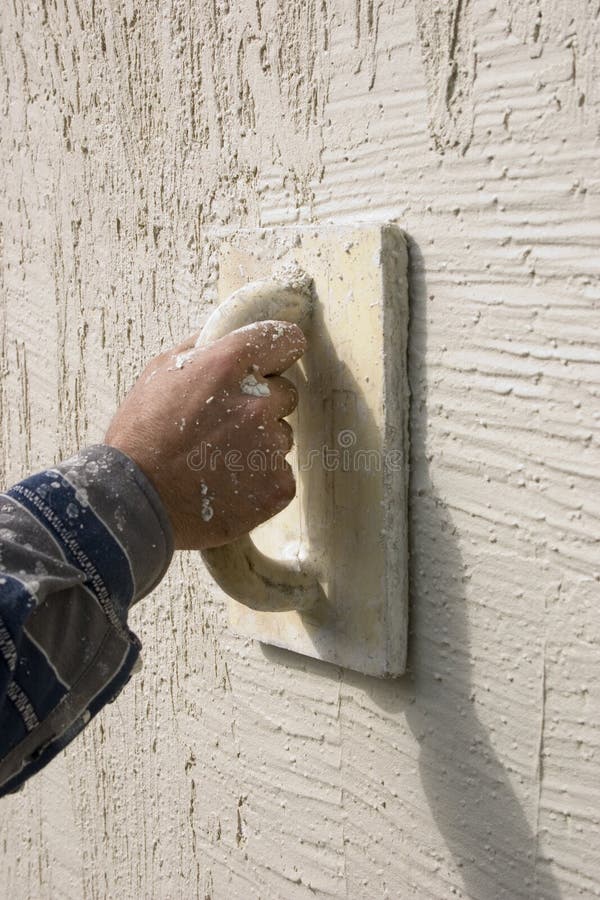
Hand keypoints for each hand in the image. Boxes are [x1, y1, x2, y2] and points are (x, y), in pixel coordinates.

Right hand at [105, 320, 305, 549]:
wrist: (135, 502)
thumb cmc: (141, 435)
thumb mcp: (159, 372)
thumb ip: (201, 347)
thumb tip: (227, 332)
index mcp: (228, 366)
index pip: (287, 341)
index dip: (279, 352)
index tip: (272, 363)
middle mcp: (257, 402)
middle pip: (286, 393)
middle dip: (263, 405)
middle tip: (225, 425)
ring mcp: (270, 446)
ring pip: (281, 436)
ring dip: (260, 444)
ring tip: (218, 459)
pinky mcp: (278, 485)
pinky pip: (281, 473)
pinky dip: (260, 480)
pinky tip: (228, 485)